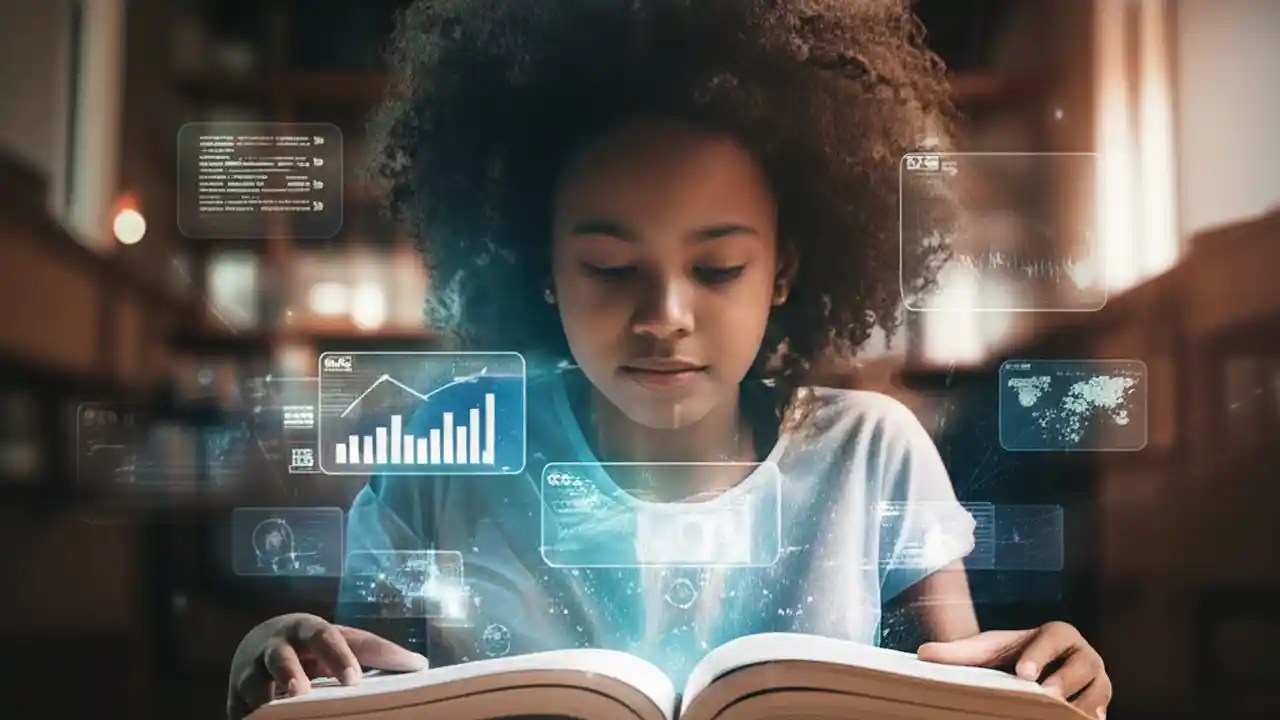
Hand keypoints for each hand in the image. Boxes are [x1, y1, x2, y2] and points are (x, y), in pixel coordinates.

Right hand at [227, 612, 426, 719]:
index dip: (340, 658)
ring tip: (286, 705)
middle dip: (293, 674)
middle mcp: (277, 647)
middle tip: (309, 692)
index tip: (354, 679)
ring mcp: (252, 672)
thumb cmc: (313, 646)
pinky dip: (253, 718)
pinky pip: (244, 710)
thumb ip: (375, 652)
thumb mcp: (341, 641)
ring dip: (268, 697)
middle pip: (284, 657)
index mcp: (309, 629)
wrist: (256, 646)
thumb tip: (421, 666)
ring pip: (257, 683)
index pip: (328, 638)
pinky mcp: (237, 697)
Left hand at [916, 621, 1110, 718]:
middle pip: (1084, 663)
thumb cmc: (1008, 660)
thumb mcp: (985, 654)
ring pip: (1099, 690)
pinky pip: (1100, 711)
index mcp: (1057, 634)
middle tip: (1045, 696)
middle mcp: (1084, 655)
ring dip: (1082, 702)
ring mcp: (1096, 680)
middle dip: (1065, 680)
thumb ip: (958, 653)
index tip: (1023, 672)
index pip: (1056, 636)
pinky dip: (1091, 717)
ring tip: (1062, 714)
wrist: (1029, 676)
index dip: (1041, 652)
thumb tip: (923, 655)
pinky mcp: (1098, 703)